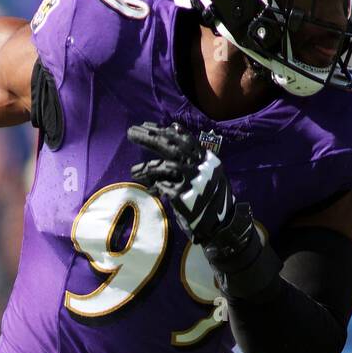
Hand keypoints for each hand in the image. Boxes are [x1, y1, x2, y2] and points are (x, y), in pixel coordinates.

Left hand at [127, 120, 257, 259]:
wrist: (220, 225)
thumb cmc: (211, 199)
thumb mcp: (207, 174)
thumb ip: (193, 158)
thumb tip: (173, 133)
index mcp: (207, 160)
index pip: (184, 140)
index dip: (164, 132)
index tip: (147, 126)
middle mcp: (201, 167)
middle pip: (171, 147)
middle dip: (150, 138)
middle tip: (131, 133)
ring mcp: (193, 181)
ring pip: (164, 166)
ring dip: (146, 168)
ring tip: (133, 171)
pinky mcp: (184, 197)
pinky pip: (163, 187)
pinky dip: (155, 187)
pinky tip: (150, 190)